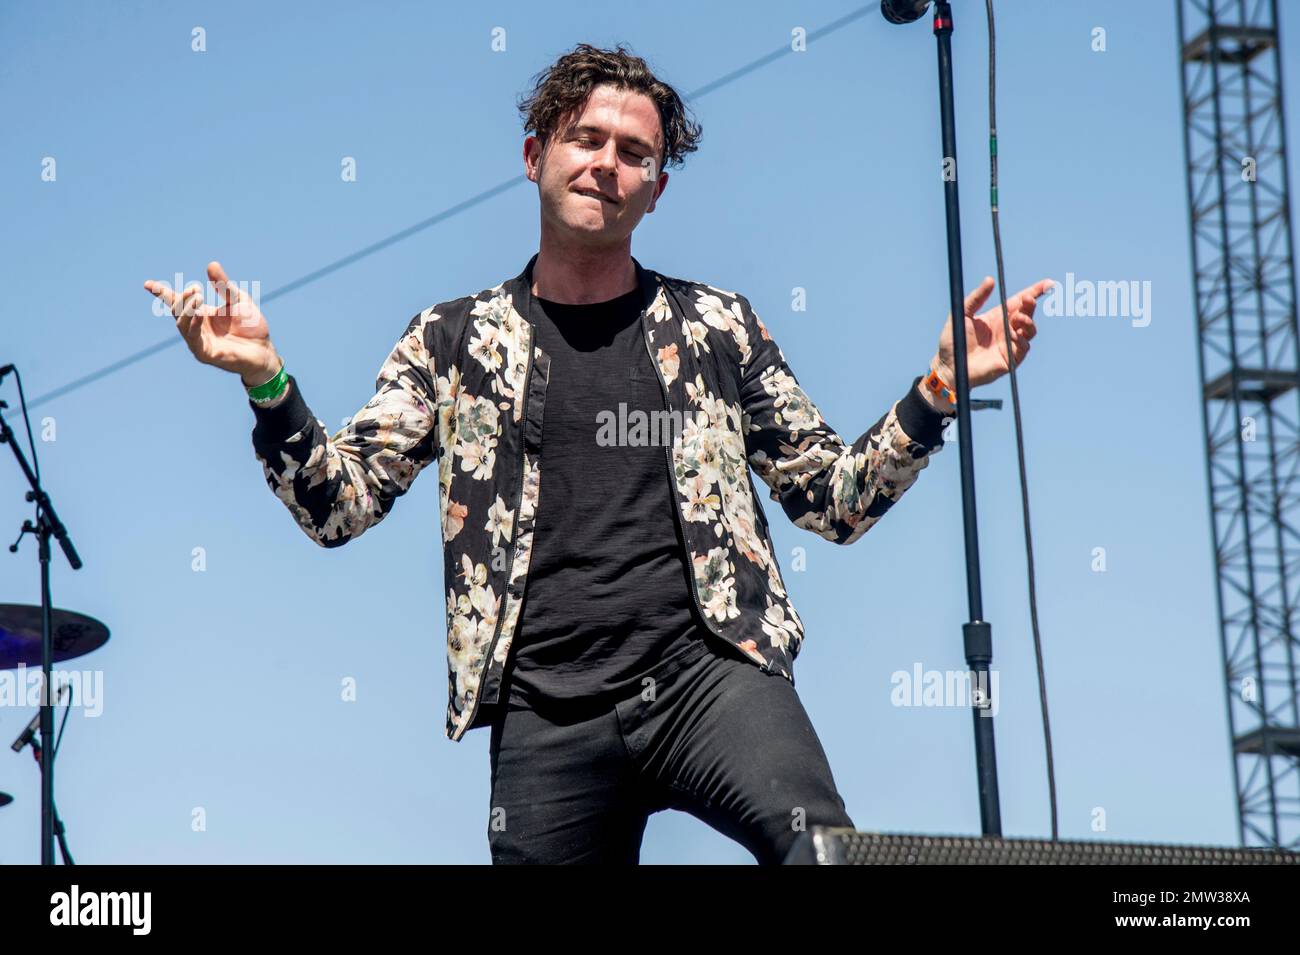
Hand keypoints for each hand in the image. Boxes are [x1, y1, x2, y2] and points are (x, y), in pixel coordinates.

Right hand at [143, 261, 279, 385]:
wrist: (264, 350)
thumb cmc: (251, 326)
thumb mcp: (239, 300)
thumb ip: (224, 286)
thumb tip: (211, 264)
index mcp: (201, 314)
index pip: (177, 302)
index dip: (162, 293)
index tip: (148, 284)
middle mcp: (196, 327)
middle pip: (177, 311)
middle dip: (182, 298)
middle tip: (195, 289)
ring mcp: (199, 341)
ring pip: (182, 325)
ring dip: (187, 309)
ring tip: (197, 297)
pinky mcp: (205, 354)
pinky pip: (193, 339)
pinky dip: (193, 325)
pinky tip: (198, 315)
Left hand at [932, 276, 1051, 389]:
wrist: (949, 365)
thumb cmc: (953, 340)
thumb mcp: (962, 313)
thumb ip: (976, 297)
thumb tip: (990, 280)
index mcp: (997, 316)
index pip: (1020, 301)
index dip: (1034, 291)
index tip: (1047, 283)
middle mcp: (1006, 329)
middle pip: (1027, 314)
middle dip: (1031, 305)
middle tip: (1028, 299)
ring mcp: (1009, 344)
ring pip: (1030, 331)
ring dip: (1028, 322)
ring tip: (1019, 320)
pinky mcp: (1010, 359)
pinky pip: (1024, 348)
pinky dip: (1022, 340)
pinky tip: (1013, 335)